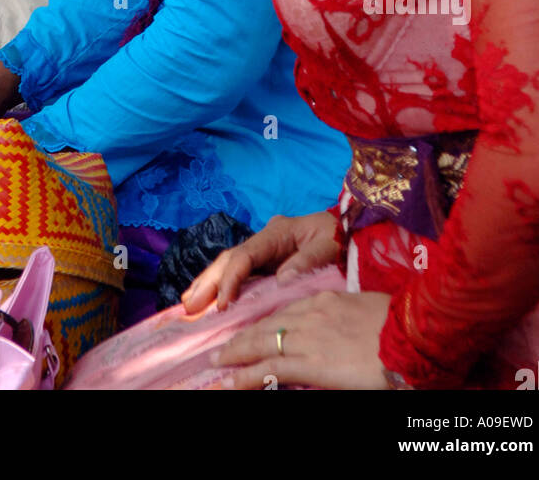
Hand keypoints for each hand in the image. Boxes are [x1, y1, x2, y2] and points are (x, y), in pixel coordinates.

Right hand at [182, 210, 340, 313]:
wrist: (350, 232)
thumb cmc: (338, 237)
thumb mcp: (327, 246)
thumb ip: (306, 261)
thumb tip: (282, 280)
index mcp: (276, 233)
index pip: (245, 256)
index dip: (231, 279)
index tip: (223, 304)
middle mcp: (264, 241)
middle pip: (229, 260)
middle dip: (208, 282)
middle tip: (188, 305)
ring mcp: (264, 253)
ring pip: (229, 268)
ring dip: (209, 286)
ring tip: (188, 306)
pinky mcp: (267, 266)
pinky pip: (240, 277)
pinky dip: (223, 290)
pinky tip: (208, 304)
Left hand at [211, 289, 392, 389]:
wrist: (411, 336)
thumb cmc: (398, 327)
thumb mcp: (365, 314)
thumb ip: (343, 321)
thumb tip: (336, 336)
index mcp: (325, 299)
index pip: (284, 312)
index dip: (264, 324)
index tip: (250, 332)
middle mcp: (310, 313)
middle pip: (266, 325)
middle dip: (241, 339)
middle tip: (220, 350)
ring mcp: (308, 336)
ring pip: (261, 344)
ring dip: (235, 356)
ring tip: (216, 366)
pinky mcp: (310, 361)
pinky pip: (270, 368)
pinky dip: (246, 375)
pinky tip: (230, 381)